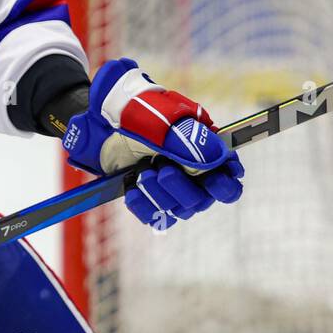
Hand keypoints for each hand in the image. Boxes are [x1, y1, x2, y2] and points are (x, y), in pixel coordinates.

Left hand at [63, 58, 243, 228]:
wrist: (102, 122)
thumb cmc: (138, 114)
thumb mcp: (164, 120)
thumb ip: (190, 140)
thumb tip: (217, 159)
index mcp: (207, 156)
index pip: (229, 186)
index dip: (224, 187)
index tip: (212, 178)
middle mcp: (193, 177)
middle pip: (201, 202)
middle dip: (181, 187)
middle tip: (162, 168)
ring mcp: (171, 190)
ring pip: (178, 211)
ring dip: (159, 194)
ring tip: (143, 172)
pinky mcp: (149, 199)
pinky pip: (154, 217)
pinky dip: (143, 205)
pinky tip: (133, 188)